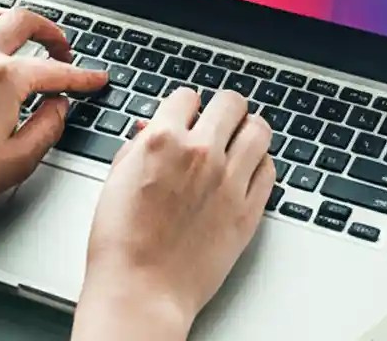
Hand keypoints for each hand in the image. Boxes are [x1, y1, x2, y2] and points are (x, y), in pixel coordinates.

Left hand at [0, 7, 107, 220]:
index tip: (95, 79)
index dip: (82, 76)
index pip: (56, 70)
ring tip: (24, 33)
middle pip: (22, 21)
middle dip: (51, 30)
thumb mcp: (17, 161)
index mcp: (4, 79)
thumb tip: (59, 107)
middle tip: (63, 48)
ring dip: (11, 20)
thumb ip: (48, 127)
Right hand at [75, 88, 275, 338]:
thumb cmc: (121, 244)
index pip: (188, 96)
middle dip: (224, 109)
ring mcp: (229, 180)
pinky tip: (247, 171)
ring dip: (248, 130)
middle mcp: (200, 153)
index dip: (186, 106)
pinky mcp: (249, 208)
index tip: (188, 116)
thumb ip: (139, 146)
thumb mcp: (117, 180)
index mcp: (162, 141)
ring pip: (259, 129)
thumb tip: (152, 129)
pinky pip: (269, 168)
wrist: (142, 289)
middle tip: (220, 121)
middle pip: (231, 102)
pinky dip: (260, 164)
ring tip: (241, 140)